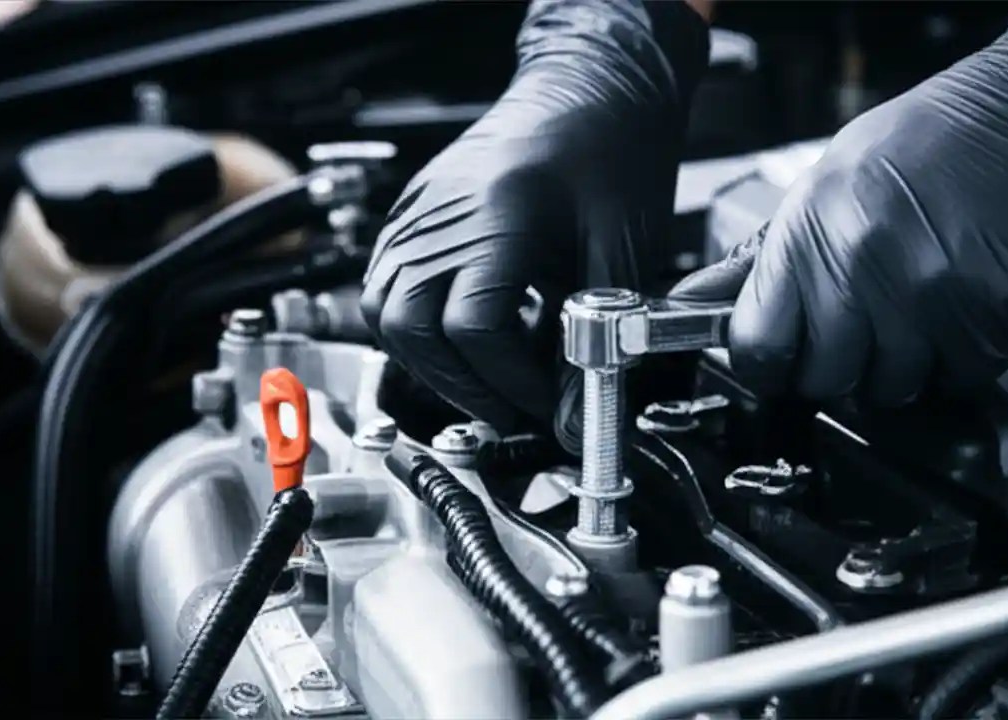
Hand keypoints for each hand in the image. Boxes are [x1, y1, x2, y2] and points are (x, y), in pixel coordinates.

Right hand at [361, 1, 705, 435]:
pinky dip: (419, 326)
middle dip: (460, 385)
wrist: (592, 90)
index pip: (472, 324)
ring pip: (385, 310)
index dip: (508, 380)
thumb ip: (599, 335)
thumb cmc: (612, 151)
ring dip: (432, 362)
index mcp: (497, 210)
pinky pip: (387, 283)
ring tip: (489, 383)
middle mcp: (442, 209)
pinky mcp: (414, 213)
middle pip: (410, 326)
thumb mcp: (622, 248)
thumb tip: (578, 416)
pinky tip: (467, 340)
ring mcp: (419, 209)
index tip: (545, 403)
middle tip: (510, 410)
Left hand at [670, 3, 1007, 406]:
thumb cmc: (946, 136)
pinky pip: (954, 382)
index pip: (758, 346)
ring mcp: (931, 303)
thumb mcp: (834, 175)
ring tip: (919, 305)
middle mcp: (866, 268)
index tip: (780, 357)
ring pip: (889, 390)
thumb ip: (771, 250)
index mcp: (814, 228)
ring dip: (901, 365)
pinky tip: (961, 309)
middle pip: (823, 380)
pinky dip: (957, 361)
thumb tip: (702, 301)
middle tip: (861, 325)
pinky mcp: (991, 327)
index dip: (767, 360)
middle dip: (838, 364)